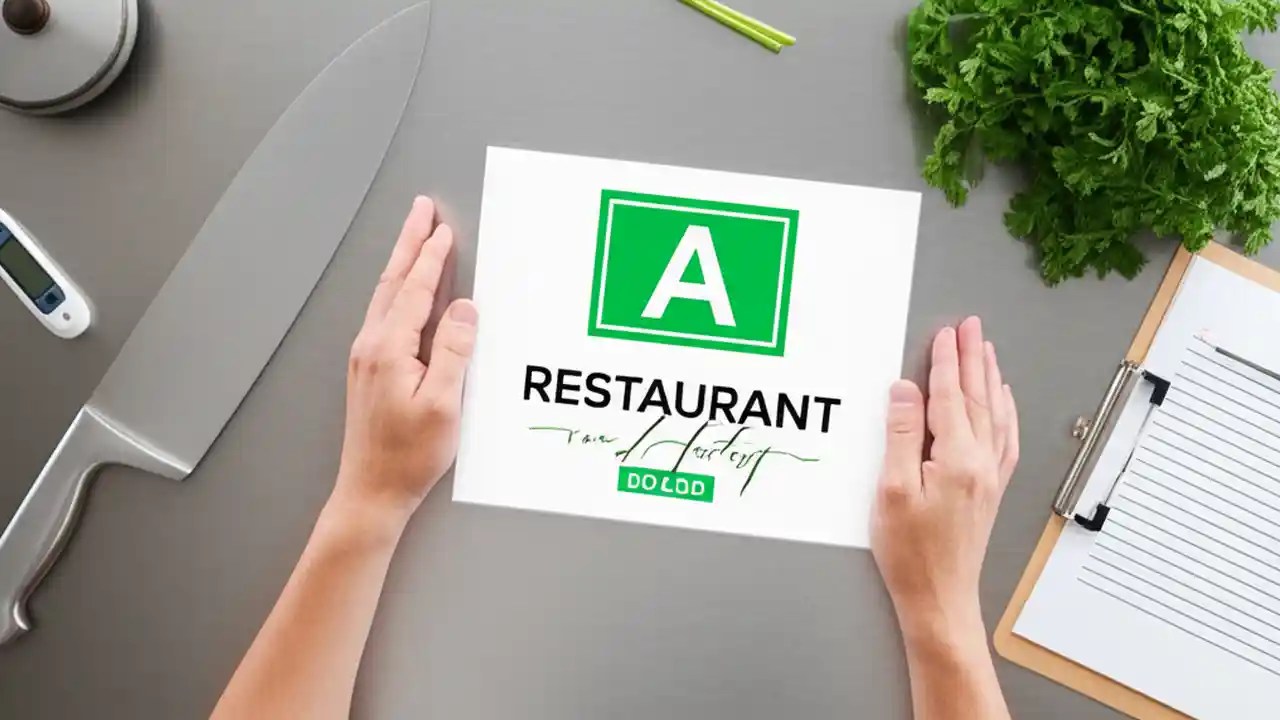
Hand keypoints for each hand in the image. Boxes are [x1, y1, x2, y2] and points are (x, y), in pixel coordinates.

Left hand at [333, 196, 478, 523]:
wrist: (371, 492)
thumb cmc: (408, 456)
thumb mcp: (443, 404)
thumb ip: (454, 351)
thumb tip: (464, 308)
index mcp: (389, 349)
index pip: (415, 290)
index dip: (431, 257)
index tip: (443, 229)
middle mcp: (370, 346)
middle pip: (393, 282)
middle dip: (410, 244)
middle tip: (422, 211)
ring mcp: (365, 358)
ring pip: (386, 297)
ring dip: (402, 264)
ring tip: (416, 239)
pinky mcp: (368, 372)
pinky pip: (384, 315)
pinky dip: (398, 291)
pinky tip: (407, 293)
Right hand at [871, 316, 1018, 645]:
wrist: (940, 599)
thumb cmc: (910, 554)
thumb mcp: (891, 490)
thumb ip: (901, 435)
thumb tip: (906, 391)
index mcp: (956, 459)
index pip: (948, 397)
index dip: (945, 362)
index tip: (945, 333)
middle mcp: (982, 463)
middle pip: (976, 398)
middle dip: (972, 358)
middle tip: (970, 326)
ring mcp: (990, 477)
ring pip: (994, 414)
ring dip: (988, 378)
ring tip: (985, 350)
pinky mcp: (990, 490)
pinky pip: (1004, 437)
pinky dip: (1003, 411)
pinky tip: (1001, 401)